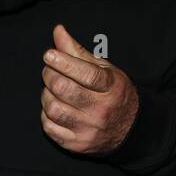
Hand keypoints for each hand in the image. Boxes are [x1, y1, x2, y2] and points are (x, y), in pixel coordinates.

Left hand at [39, 24, 139, 155]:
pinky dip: (46, 114)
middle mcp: (101, 110)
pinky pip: (49, 127)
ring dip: (46, 94)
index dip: (66, 63)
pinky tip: (55, 106)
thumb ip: (78, 51)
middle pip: (65, 90)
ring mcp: (88, 129)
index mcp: (112, 88)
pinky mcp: (76, 144)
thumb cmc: (114, 92)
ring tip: (53, 88)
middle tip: (50, 68)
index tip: (49, 54)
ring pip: (54, 109)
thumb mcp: (104, 69)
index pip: (87, 75)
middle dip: (50, 75)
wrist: (130, 129)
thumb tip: (58, 31)